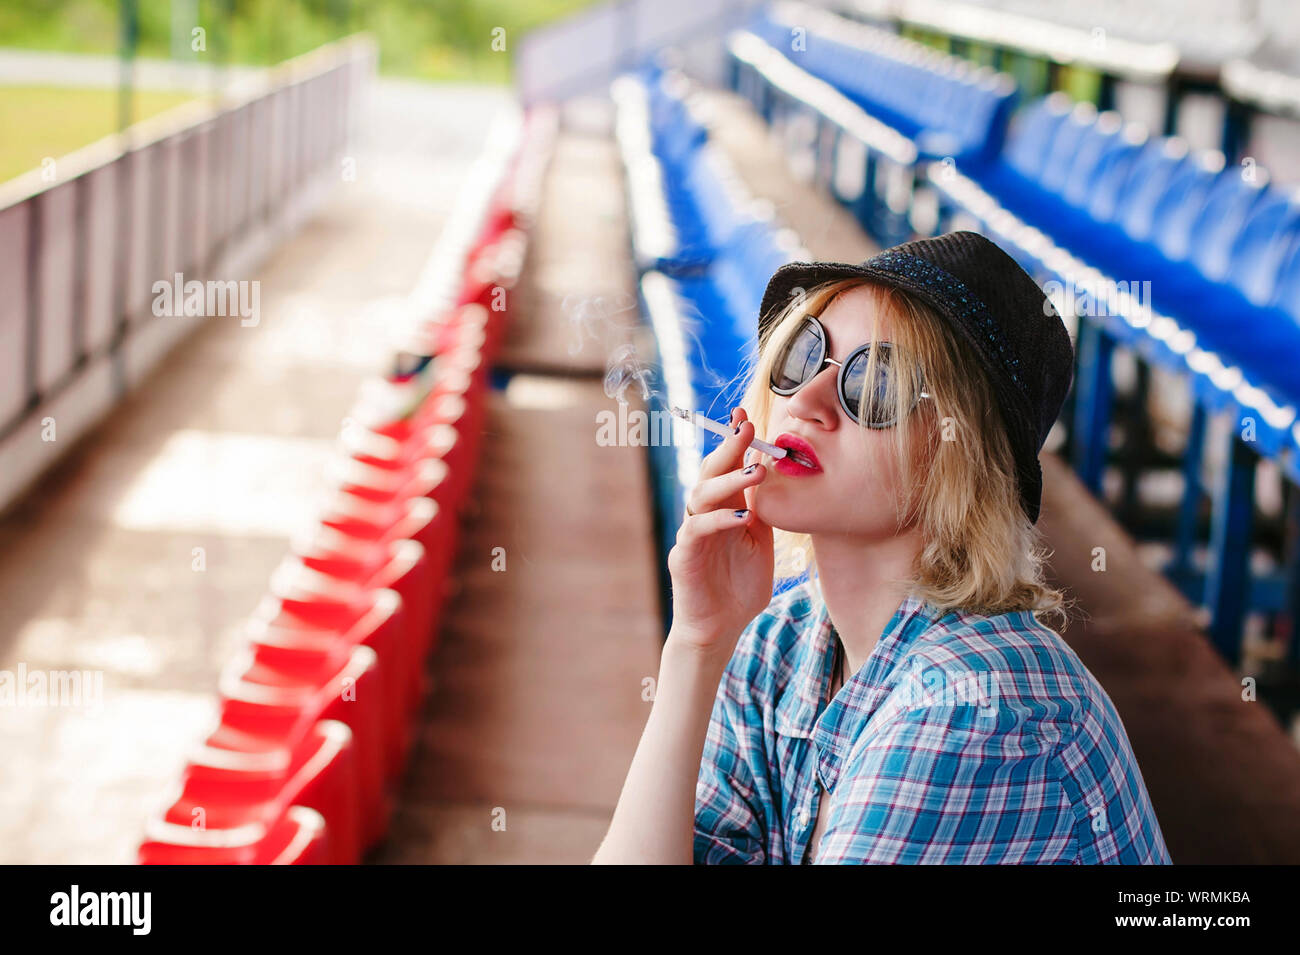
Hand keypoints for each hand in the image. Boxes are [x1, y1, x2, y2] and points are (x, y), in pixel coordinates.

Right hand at [666, 407, 773, 659]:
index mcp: (724, 507)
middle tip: (748, 429)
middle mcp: (704, 514)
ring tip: (757, 473)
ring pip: (700, 494)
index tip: (745, 416)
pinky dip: (719, 520)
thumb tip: (777, 471)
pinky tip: (743, 518)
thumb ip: (763, 509)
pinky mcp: (684, 556)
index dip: (733, 441)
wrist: (722, 628)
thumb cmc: (740, 585)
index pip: (726, 466)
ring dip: (728, 481)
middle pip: (710, 472)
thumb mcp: (761, 540)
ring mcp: (692, 533)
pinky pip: (697, 530)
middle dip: (728, 448)